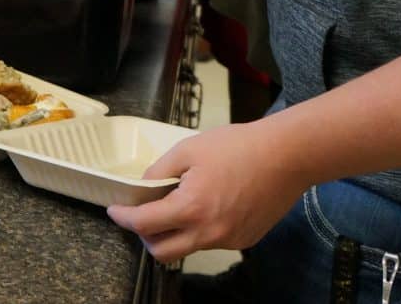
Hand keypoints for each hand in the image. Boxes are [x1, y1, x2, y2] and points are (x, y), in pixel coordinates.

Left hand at [108, 120, 308, 263]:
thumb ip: (159, 172)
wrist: (286, 156)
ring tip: (178, 204)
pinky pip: (212, 242)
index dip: (123, 218)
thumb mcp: (188, 150)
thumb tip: (144, 187)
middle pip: (163, 252)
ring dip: (174, 233)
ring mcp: (229, 240)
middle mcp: (210, 232)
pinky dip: (200, 229)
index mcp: (192, 208)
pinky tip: (207, 205)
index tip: (115, 211)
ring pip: (189, 248)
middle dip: (145, 236)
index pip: (144, 224)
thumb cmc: (238, 148)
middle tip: (142, 215)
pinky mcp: (245, 240)